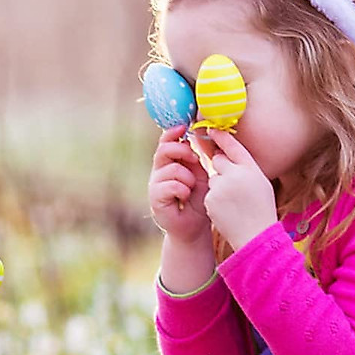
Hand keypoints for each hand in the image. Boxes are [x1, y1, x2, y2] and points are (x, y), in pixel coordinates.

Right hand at [148, 126, 213, 243]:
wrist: (194, 227)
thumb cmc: (198, 200)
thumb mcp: (200, 175)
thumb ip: (194, 159)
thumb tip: (193, 137)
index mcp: (168, 163)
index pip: (165, 141)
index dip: (172, 132)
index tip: (184, 127)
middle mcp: (158, 172)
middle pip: (164, 150)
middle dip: (183, 151)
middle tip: (196, 161)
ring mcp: (155, 185)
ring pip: (172, 169)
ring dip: (188, 178)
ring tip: (191, 189)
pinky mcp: (155, 199)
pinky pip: (171, 186)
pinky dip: (183, 190)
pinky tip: (185, 198)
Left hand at [202, 129, 277, 249]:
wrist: (255, 235)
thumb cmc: (262, 209)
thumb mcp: (261, 182)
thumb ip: (245, 167)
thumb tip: (226, 156)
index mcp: (250, 168)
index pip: (232, 145)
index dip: (221, 136)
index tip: (211, 128)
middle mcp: (235, 174)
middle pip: (218, 161)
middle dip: (222, 168)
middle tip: (235, 185)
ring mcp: (220, 187)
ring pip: (213, 179)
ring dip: (219, 186)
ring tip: (234, 202)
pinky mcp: (210, 199)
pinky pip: (209, 194)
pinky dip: (215, 200)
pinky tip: (227, 210)